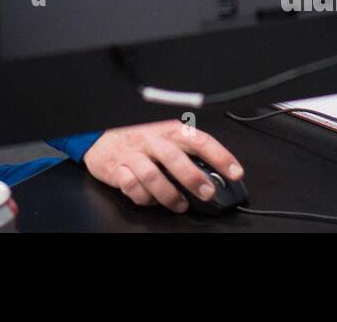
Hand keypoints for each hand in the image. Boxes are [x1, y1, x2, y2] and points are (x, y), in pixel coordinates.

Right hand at [81, 120, 243, 213]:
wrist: (101, 136)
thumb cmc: (139, 138)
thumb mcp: (165, 138)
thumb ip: (186, 152)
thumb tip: (213, 173)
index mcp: (169, 131)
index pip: (199, 140)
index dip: (220, 155)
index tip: (235, 171)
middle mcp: (152, 140)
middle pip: (175, 158)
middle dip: (193, 178)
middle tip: (207, 193)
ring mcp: (134, 154)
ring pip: (153, 176)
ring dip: (169, 195)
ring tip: (180, 205)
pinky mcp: (118, 169)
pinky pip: (132, 187)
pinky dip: (143, 197)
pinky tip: (150, 198)